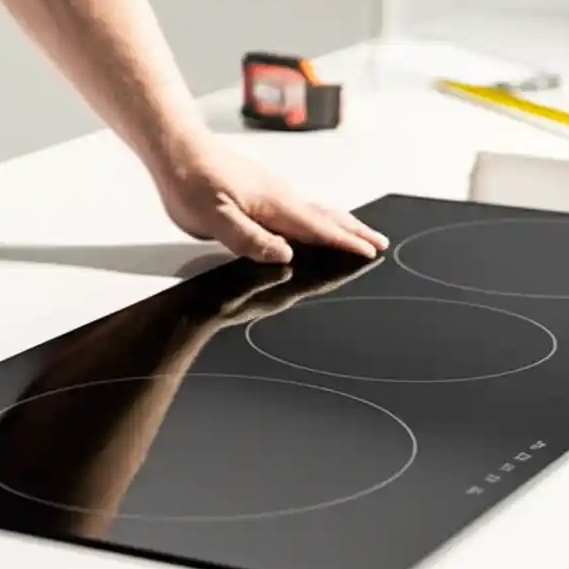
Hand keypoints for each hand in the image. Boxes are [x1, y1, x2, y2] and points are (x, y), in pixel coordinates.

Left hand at [151, 135, 388, 263]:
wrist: (177, 146)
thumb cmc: (190, 180)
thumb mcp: (213, 218)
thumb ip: (249, 239)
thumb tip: (285, 255)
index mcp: (273, 204)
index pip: (317, 228)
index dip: (344, 242)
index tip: (369, 252)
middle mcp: (279, 195)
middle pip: (326, 216)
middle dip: (354, 231)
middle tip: (379, 243)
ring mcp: (272, 190)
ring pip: (316, 210)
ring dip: (340, 223)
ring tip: (358, 234)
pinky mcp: (262, 189)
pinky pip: (301, 206)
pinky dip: (320, 217)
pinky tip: (315, 222)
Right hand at [210, 253, 382, 328]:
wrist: (191, 317)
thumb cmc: (208, 303)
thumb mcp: (232, 287)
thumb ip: (259, 276)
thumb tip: (286, 264)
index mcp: (280, 289)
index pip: (324, 276)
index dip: (348, 265)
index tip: (372, 255)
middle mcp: (284, 291)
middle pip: (327, 275)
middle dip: (350, 263)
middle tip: (377, 251)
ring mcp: (277, 289)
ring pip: (317, 272)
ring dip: (336, 261)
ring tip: (356, 251)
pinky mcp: (267, 285)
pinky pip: (302, 270)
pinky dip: (316, 259)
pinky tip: (316, 252)